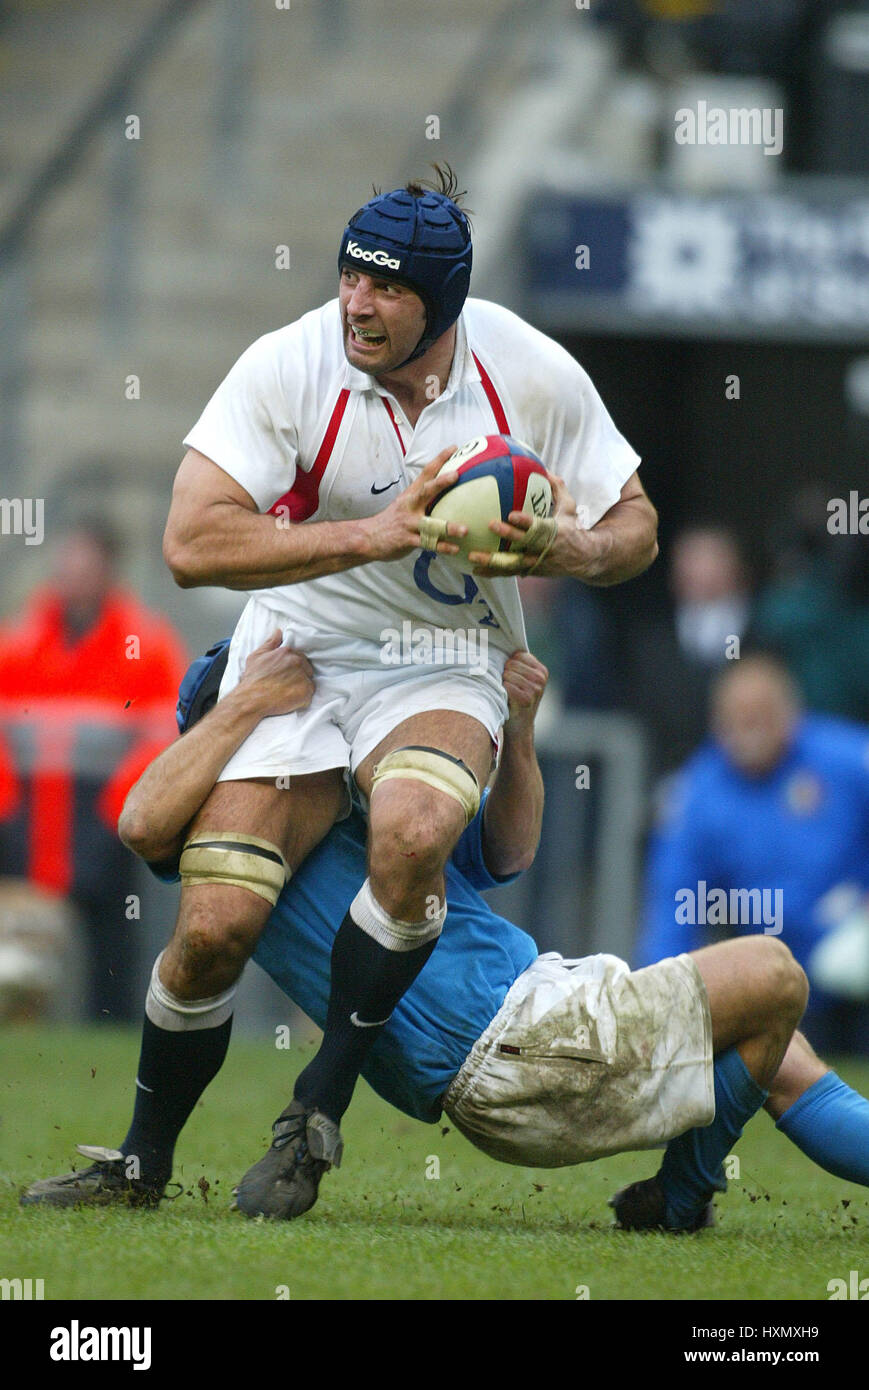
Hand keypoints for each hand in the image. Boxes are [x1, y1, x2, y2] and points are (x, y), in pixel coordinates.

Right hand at [236, 631, 314, 716]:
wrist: (252, 699)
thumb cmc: (253, 678)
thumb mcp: (256, 656)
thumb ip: (270, 643)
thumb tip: (279, 632)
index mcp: (287, 652)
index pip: (298, 656)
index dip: (292, 666)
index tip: (285, 674)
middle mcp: (297, 662)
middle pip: (306, 668)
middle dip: (299, 674)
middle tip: (287, 683)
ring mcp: (303, 676)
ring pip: (309, 680)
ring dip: (302, 685)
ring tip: (289, 691)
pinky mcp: (306, 691)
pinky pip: (310, 693)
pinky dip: (303, 697)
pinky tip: (292, 699)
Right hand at [360, 447, 467, 560]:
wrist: (368, 538)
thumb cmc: (393, 520)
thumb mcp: (406, 504)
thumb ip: (424, 498)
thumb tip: (446, 489)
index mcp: (411, 494)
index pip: (426, 472)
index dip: (439, 459)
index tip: (454, 447)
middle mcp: (410, 505)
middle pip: (426, 490)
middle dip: (440, 482)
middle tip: (456, 474)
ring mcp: (408, 522)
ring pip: (430, 523)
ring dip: (448, 527)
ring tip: (465, 530)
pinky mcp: (407, 539)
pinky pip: (427, 543)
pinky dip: (442, 547)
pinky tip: (455, 549)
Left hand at [468, 471, 601, 579]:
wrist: (584, 558)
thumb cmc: (573, 529)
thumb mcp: (570, 508)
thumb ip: (556, 488)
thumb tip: (545, 468)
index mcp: (554, 531)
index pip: (539, 526)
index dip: (526, 521)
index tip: (511, 514)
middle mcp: (544, 548)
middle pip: (524, 543)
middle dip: (508, 535)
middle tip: (490, 525)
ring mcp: (536, 561)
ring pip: (512, 562)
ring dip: (492, 560)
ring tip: (473, 556)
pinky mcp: (530, 571)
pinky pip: (509, 573)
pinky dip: (492, 572)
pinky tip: (475, 569)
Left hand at [502, 650, 548, 734]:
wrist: (520, 727)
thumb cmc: (516, 700)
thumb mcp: (522, 680)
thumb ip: (518, 664)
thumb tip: (498, 642)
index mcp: (541, 670)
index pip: (518, 654)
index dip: (509, 665)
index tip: (510, 676)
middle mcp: (541, 678)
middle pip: (511, 663)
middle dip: (505, 674)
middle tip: (508, 688)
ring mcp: (535, 688)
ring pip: (508, 674)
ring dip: (503, 684)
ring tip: (508, 694)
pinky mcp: (526, 698)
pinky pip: (507, 686)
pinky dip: (503, 692)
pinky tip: (507, 700)